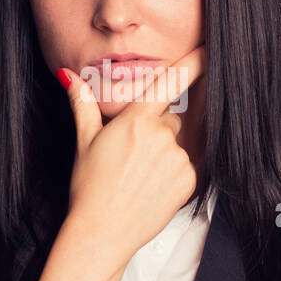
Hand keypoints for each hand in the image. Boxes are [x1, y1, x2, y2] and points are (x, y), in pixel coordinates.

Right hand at [55, 45, 206, 272]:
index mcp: (136, 121)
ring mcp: (179, 160)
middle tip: (133, 155)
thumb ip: (83, 104)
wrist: (102, 233)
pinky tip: (152, 185)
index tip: (210, 47)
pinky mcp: (190, 180)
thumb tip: (70, 76)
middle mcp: (162, 137)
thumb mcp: (84, 142)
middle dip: (157, 129)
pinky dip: (174, 170)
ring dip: (166, 151)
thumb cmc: (90, 189)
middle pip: (171, 119)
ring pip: (180, 142)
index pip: (173, 81)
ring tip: (140, 174)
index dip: (196, 61)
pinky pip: (189, 163)